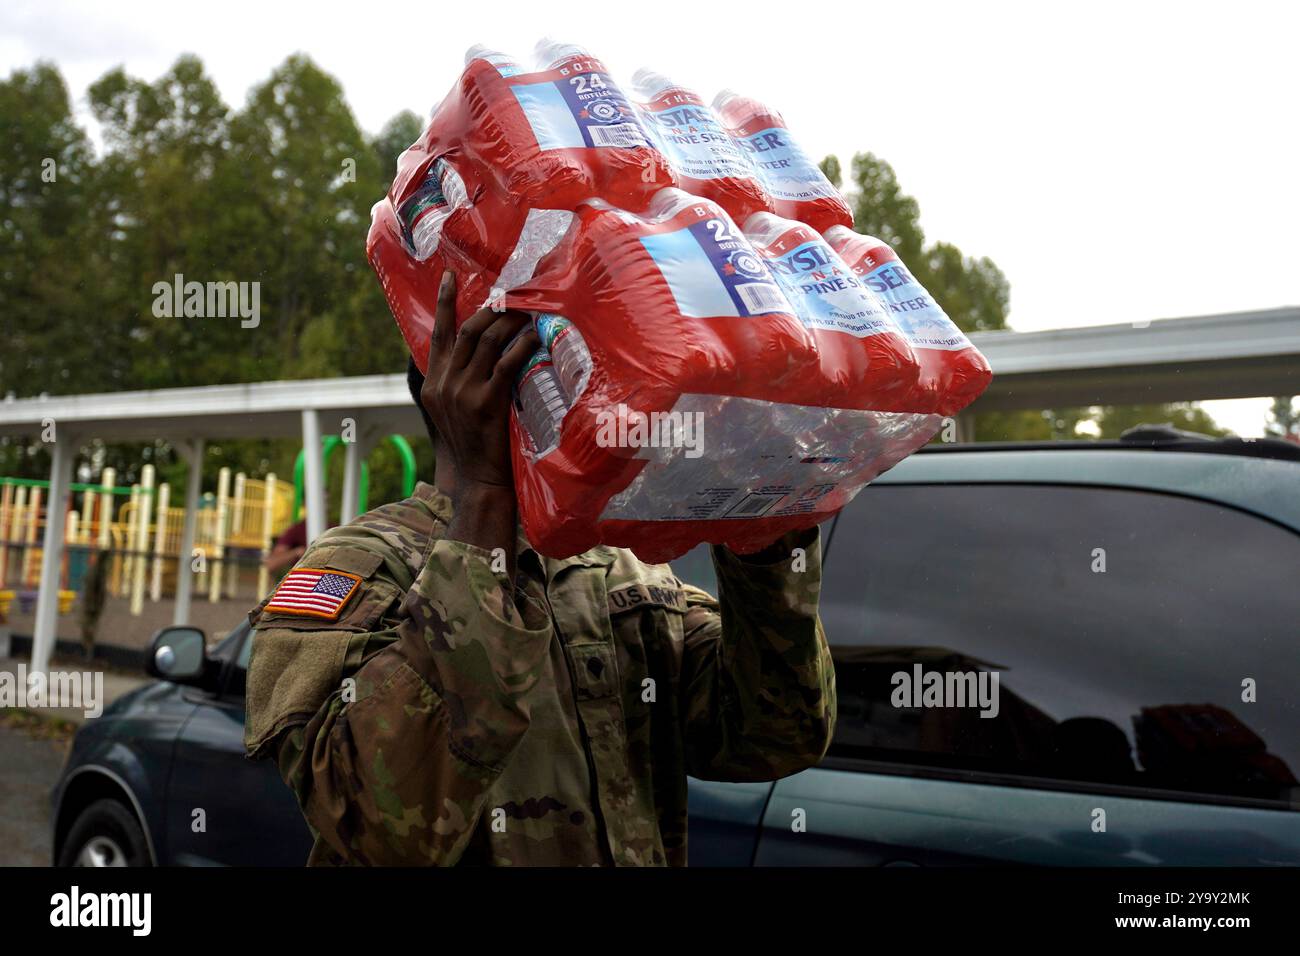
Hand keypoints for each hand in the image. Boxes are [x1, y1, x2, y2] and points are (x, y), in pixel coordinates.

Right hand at [422, 271, 538, 493]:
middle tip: (511, 295)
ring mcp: (463, 393)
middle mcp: (444, 385)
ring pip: (487, 341)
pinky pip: (506, 363)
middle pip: (467, 331)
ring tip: (528, 311)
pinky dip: (522, 345)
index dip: (443, 302)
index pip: (438, 334)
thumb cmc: (473, 447)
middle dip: (490, 308)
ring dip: (510, 321)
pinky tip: (535, 336)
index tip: (448, 276)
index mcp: (433, 385)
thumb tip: (469, 352)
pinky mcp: (486, 404)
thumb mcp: (451, 413)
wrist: (479, 480)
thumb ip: (454, 383)